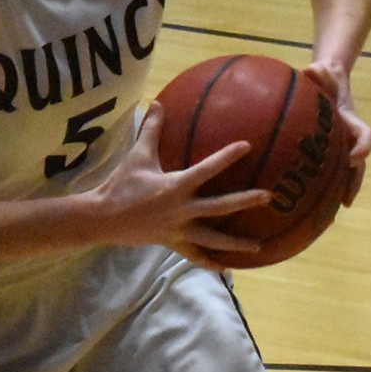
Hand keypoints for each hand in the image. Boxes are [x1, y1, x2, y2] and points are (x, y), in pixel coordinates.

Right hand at [87, 103, 269, 264]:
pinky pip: (195, 255)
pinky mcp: (172, 243)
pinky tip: (226, 268)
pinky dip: (210, 262)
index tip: (247, 147)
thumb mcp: (137, 156)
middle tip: (268, 197)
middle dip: (245, 201)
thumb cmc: (120, 185)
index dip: (227, 157)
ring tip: (258, 246)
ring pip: (212, 239)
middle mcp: (182, 210)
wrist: (103, 218)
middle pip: (220, 206)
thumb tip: (157, 103)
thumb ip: (150, 130)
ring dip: (235, 243)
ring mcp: (178, 229)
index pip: (207, 169)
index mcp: (175, 186)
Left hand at [304, 62, 370, 206]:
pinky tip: (308, 209)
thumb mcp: (323, 71)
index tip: (353, 159)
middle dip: (353, 182)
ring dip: (341, 192)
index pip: (365, 135)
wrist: (329, 79)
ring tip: (330, 217)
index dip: (362, 148)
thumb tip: (311, 70)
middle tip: (345, 201)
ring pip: (348, 173)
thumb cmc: (324, 76)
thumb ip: (319, 73)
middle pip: (359, 164)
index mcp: (351, 120)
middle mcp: (350, 136)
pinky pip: (331, 173)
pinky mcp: (330, 152)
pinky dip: (325, 190)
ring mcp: (342, 146)